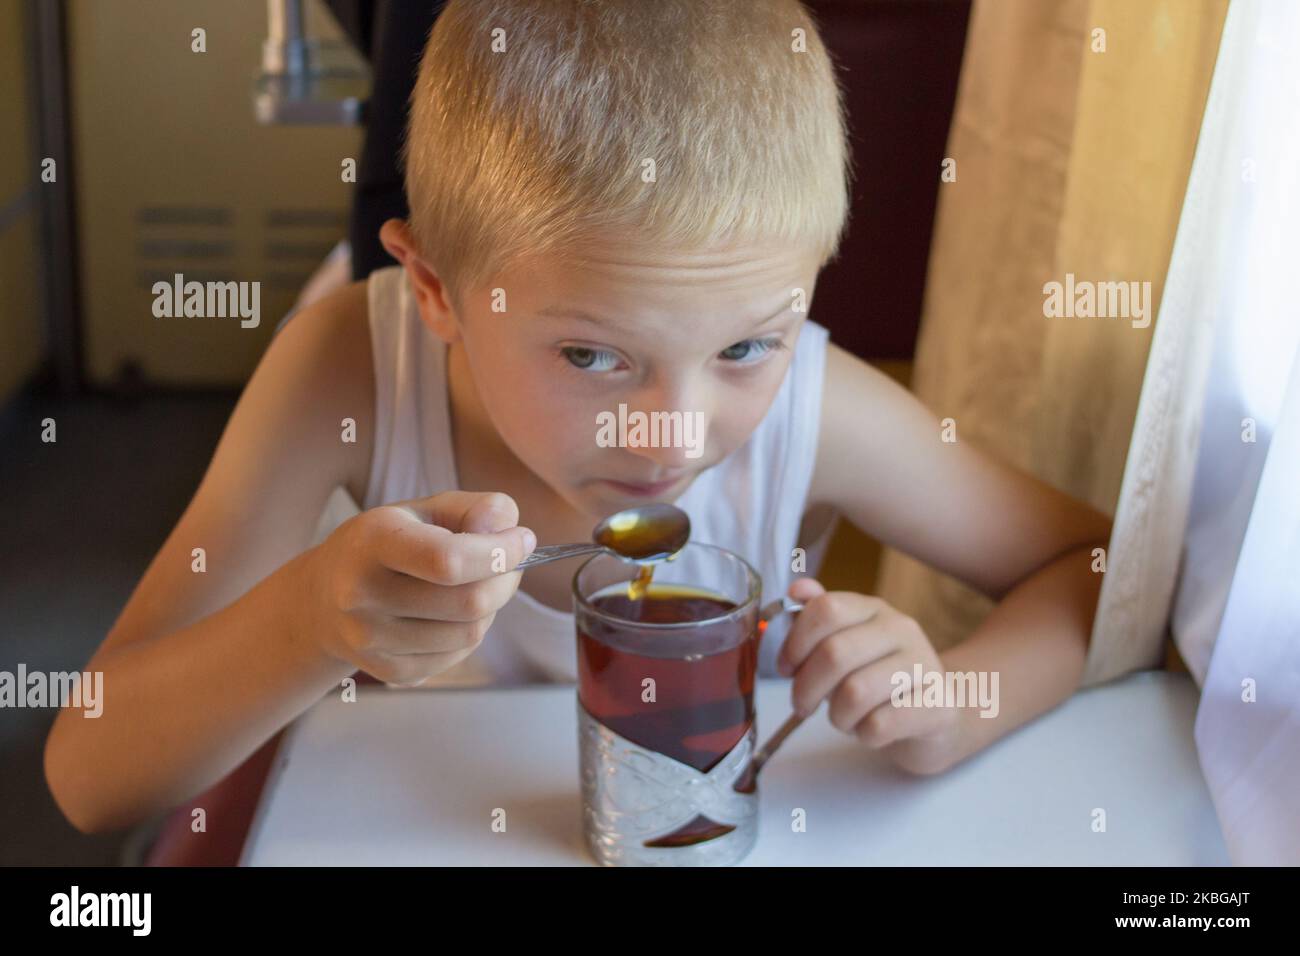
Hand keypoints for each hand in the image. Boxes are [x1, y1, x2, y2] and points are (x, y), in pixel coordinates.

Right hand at [300, 490, 534, 686]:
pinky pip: (456, 656)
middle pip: (468, 602)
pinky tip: (455, 613)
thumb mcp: (425, 509)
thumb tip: (510, 529)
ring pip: (470, 633)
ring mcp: (370, 639)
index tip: (523, 539)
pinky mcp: (387, 671)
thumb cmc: (389, 543)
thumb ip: (476, 508)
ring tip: (478, 585)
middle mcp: (362, 594)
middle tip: (509, 564)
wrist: (324, 598)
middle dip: (505, 580)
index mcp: (372, 542)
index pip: (449, 560)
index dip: (499, 553)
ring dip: (491, 607)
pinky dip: (471, 632)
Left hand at [774, 578, 962, 773]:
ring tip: (842, 718)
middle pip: (835, 653)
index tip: (786, 668)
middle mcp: (902, 630)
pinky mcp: (938, 705)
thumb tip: (797, 588)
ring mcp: (924, 665)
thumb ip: (817, 620)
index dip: (795, 642)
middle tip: (802, 705)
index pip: (827, 609)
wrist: (936, 712)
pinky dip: (863, 734)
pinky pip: (880, 724)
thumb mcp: (845, 646)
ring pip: (855, 692)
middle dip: (806, 687)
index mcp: (873, 609)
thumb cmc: (878, 679)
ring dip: (837, 715)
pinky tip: (869, 730)